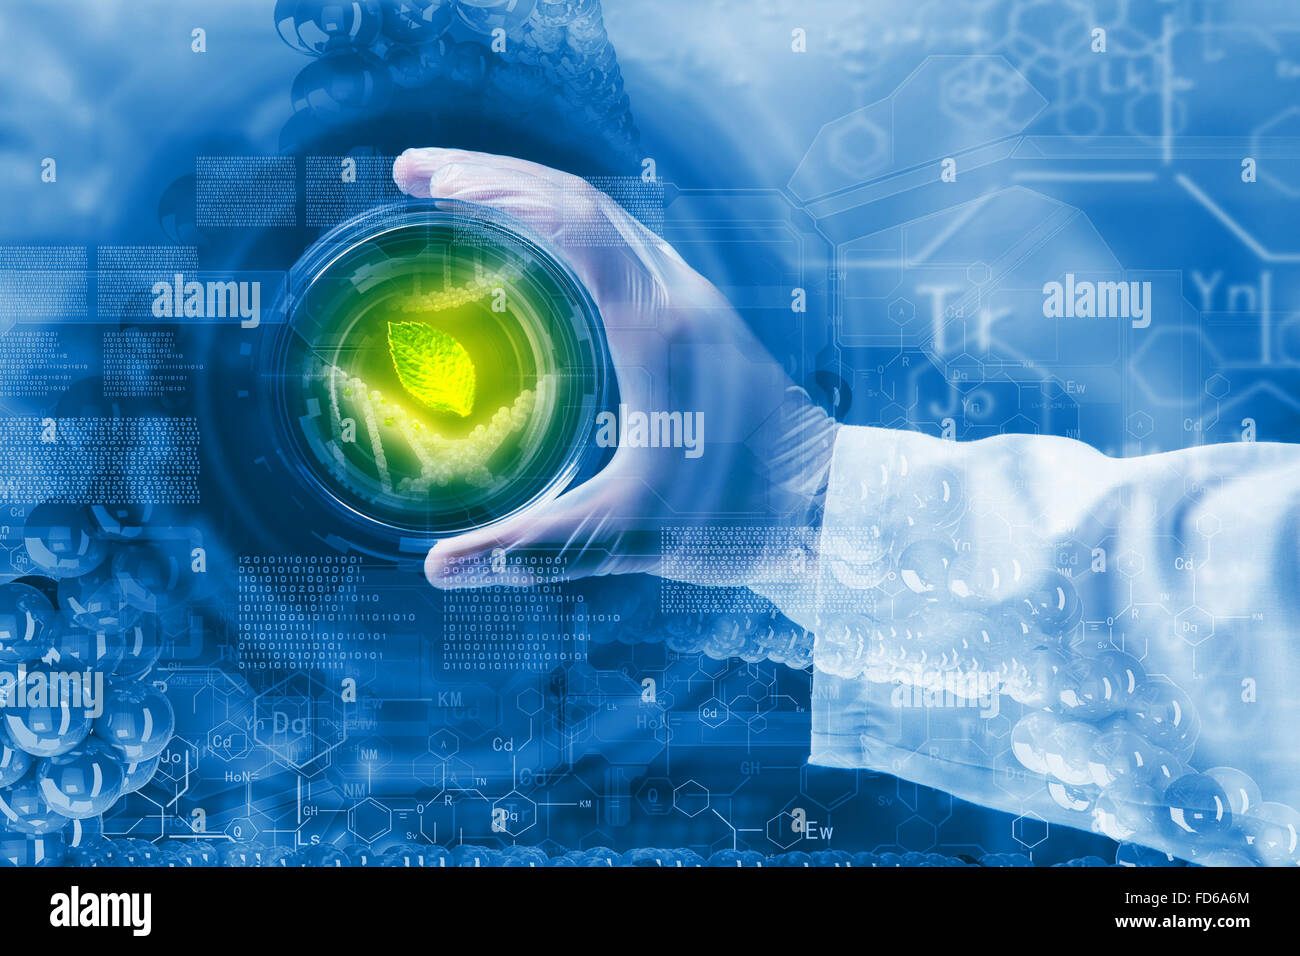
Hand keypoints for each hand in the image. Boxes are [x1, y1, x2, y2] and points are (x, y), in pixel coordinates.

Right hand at [392, 148, 836, 587]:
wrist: (825, 506)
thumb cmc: (740, 516)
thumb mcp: (627, 535)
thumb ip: (532, 550)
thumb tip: (438, 569)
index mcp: (656, 331)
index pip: (570, 222)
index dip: (496, 189)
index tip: (433, 181)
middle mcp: (677, 296)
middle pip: (579, 199)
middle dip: (493, 174)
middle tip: (420, 172)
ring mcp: (692, 298)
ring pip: (603, 214)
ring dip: (532, 192)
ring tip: (462, 191)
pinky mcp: (699, 315)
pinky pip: (621, 241)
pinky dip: (566, 222)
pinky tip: (536, 244)